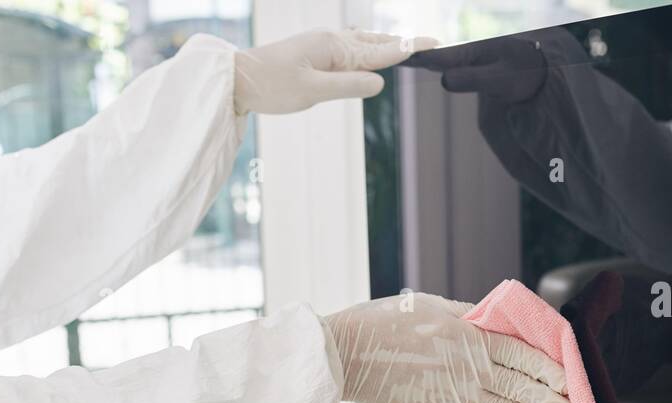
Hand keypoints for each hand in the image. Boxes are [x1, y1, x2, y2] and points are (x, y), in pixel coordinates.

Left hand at [235, 29, 437, 115]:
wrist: (237, 79)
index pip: (380, 50)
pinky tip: (365, 47)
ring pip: (361, 42)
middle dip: (401, 43)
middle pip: (374, 41)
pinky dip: (364, 47)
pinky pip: (347, 46)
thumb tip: (379, 82)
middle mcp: (330, 41)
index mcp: (334, 48)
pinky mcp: (312, 52)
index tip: (434, 44)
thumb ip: (348, 86)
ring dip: (384, 44)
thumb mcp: (312, 92)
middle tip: (429, 44)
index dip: (408, 49)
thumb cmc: (271, 86)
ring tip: (405, 46)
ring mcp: (321, 45)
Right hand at [325, 293, 573, 402]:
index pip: (523, 354)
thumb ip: (466, 314)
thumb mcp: (430, 306)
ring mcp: (454, 392)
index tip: (570, 379)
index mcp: (470, 336)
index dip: (550, 369)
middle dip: (551, 402)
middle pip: (521, 386)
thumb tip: (491, 320)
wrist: (345, 356)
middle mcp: (468, 367)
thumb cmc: (383, 323)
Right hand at [404, 36, 547, 100]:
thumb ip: (472, 79)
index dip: (415, 56)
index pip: (436, 56)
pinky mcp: (474, 66)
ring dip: (420, 58)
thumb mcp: (499, 79)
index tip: (395, 56)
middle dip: (412, 55)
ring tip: (399, 58)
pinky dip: (434, 63)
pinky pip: (450, 64)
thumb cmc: (524, 73)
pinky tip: (427, 65)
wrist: (544, 69)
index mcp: (471, 53)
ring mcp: (470, 60)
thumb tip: (444, 80)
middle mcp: (467, 54)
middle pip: (434, 55)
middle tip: (388, 54)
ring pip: (441, 59)